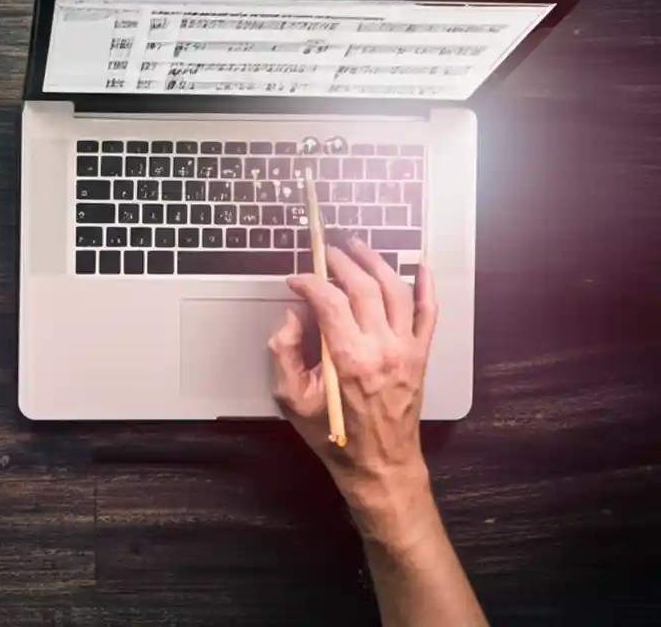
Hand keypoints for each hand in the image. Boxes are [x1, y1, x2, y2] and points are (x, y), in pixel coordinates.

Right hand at [268, 238, 438, 547]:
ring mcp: (405, 349)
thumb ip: (284, 352)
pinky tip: (421, 265)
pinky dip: (427, 286)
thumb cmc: (334, 434)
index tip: (296, 279)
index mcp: (348, 358)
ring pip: (396, 291)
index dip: (310, 282)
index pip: (329, 301)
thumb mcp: (291, 398)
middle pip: (364, 287)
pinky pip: (429, 313)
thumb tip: (293, 316)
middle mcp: (381, 348)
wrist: (379, 463)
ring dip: (377, 263)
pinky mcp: (420, 355)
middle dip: (342, 263)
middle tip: (326, 252)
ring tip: (359, 248)